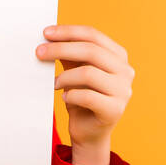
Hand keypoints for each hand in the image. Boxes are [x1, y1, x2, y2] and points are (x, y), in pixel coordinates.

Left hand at [36, 24, 134, 154]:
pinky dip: (71, 95)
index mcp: (119, 56)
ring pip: (88, 73)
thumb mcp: (75, 71)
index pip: (93, 35)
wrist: (89, 132)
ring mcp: (123, 91)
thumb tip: (50, 36)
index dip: (68, 32)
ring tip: (54, 83)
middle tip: (39, 53)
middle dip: (61, 49)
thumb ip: (69, 54)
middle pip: (91, 51)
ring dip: (65, 77)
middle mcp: (125, 71)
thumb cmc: (82, 98)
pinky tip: (65, 97)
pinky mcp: (115, 110)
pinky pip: (87, 96)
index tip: (45, 33)